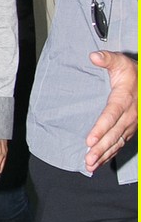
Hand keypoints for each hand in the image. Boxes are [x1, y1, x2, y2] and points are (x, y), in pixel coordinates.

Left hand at [84, 51, 137, 172]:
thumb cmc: (133, 74)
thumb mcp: (121, 63)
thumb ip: (108, 60)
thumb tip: (94, 56)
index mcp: (124, 100)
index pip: (111, 116)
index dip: (100, 129)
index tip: (90, 139)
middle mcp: (129, 115)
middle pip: (113, 134)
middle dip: (100, 148)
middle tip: (88, 158)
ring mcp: (131, 125)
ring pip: (116, 143)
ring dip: (103, 155)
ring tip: (90, 165)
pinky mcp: (130, 130)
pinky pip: (119, 144)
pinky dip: (109, 154)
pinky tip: (99, 162)